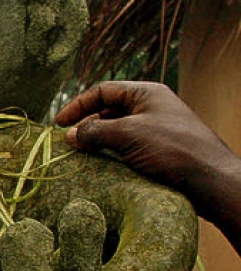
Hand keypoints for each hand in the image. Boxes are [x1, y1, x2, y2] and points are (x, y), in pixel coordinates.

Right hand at [55, 81, 236, 215]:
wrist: (210, 180)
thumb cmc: (171, 149)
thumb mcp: (127, 134)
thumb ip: (94, 131)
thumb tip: (70, 135)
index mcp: (146, 94)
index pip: (103, 91)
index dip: (78, 105)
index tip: (59, 123)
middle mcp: (151, 108)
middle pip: (108, 110)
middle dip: (86, 125)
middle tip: (69, 143)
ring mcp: (156, 130)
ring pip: (117, 131)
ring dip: (97, 142)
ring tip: (81, 156)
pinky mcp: (159, 151)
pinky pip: (127, 147)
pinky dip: (111, 155)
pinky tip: (101, 167)